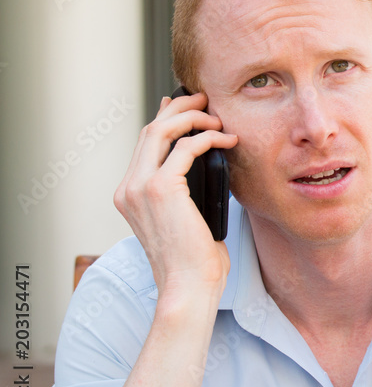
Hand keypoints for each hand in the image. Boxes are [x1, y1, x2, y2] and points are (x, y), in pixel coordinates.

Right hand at [114, 92, 237, 303]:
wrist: (188, 286)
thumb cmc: (194, 261)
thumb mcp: (187, 219)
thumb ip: (187, 193)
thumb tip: (209, 167)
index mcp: (130, 195)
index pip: (144, 145)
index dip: (165, 119)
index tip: (186, 105)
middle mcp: (129, 188)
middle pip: (150, 131)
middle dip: (179, 109)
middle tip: (205, 99)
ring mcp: (140, 188)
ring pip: (162, 131)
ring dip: (193, 117)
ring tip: (218, 116)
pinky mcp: (161, 189)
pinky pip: (186, 148)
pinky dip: (208, 137)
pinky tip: (227, 139)